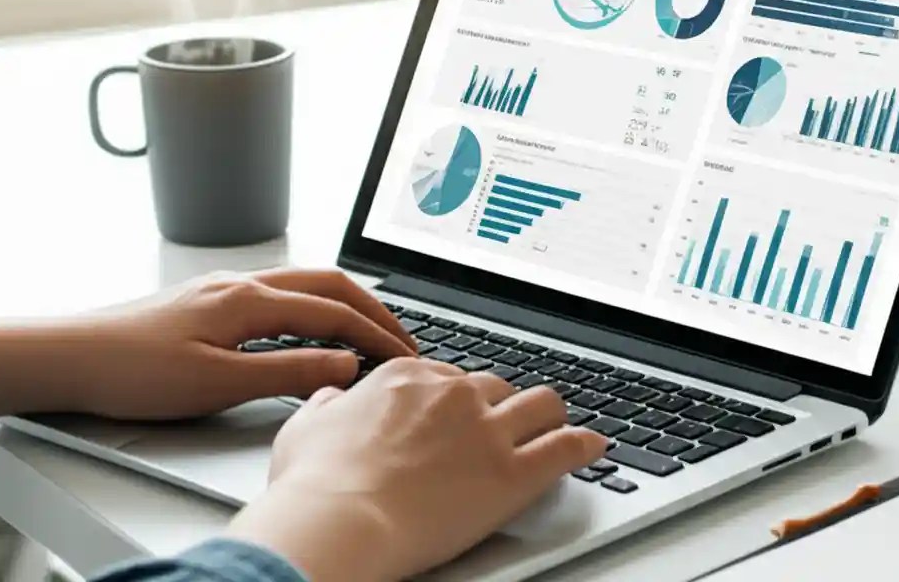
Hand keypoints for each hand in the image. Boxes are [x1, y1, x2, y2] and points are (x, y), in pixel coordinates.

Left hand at [64, 268, 415, 419]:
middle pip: (328, 283)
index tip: (405, 356)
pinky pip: (281, 292)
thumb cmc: (132, 372)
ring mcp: (224, 288)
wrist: (69, 357)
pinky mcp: (209, 300)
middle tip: (402, 338)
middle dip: (373, 308)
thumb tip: (346, 365)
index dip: (376, 334)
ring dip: (345, 303)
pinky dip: (315, 305)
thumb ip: (288, 372)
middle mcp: (242, 283)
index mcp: (249, 300)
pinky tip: (314, 326)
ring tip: (371, 329)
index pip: (334, 312)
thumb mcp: (218, 383)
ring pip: (305, 282)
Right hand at [227, 358, 606, 581]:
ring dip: (550, 415)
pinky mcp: (512, 472)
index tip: (461, 413)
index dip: (458, 398)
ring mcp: (487, 431)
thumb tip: (331, 398)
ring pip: (542, 404)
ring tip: (557, 425)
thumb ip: (326, 406)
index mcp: (408, 379)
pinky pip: (566, 448)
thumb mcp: (306, 427)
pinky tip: (592, 447)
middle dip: (501, 406)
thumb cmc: (316, 483)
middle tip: (502, 426)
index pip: (450, 377)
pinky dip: (584, 446)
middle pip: (497, 387)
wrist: (339, 520)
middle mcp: (454, 394)